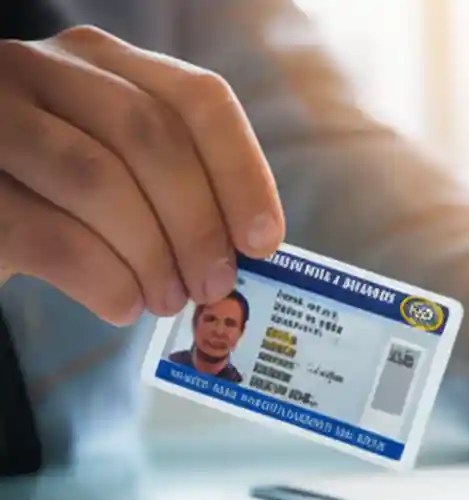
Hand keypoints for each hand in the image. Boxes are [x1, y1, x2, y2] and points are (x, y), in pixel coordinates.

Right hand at [0, 25, 283, 324]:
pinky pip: (52, 237)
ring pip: (98, 180)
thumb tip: (245, 249)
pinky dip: (104, 281)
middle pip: (150, 136)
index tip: (264, 241)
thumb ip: (170, 183)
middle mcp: (39, 69)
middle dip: (197, 223)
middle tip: (215, 285)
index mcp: (98, 59)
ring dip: (152, 255)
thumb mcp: (112, 164)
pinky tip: (122, 306)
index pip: (198, 98)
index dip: (243, 173)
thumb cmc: (49, 194)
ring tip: (168, 300)